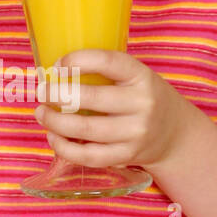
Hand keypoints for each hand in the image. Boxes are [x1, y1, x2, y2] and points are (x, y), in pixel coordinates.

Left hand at [34, 49, 194, 172]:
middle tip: (41, 92)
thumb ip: (105, 73)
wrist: (175, 135)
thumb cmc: (144, 99)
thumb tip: (55, 73)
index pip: (107, 61)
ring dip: (54, 122)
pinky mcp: (126, 156)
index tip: (57, 65)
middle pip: (90, 97)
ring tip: (41, 114)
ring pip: (85, 129)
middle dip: (56, 94)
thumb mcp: (136, 78)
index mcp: (141, 76)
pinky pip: (89, 156)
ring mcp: (135, 133)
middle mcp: (141, 103)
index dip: (77, 60)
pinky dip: (65, 148)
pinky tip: (54, 138)